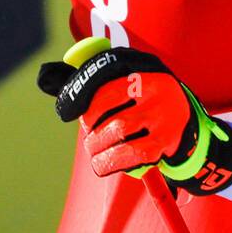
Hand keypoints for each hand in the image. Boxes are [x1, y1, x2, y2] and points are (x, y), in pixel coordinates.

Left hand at [38, 45, 231, 194]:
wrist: (187, 126)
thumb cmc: (144, 103)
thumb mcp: (125, 83)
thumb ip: (89, 80)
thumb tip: (45, 77)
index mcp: (143, 68)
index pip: (105, 77)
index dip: (81, 95)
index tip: (69, 113)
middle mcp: (156, 87)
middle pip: (109, 104)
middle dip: (90, 124)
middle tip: (89, 134)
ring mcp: (163, 115)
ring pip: (118, 129)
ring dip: (96, 144)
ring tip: (94, 149)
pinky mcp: (165, 142)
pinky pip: (131, 155)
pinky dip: (110, 162)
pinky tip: (101, 164)